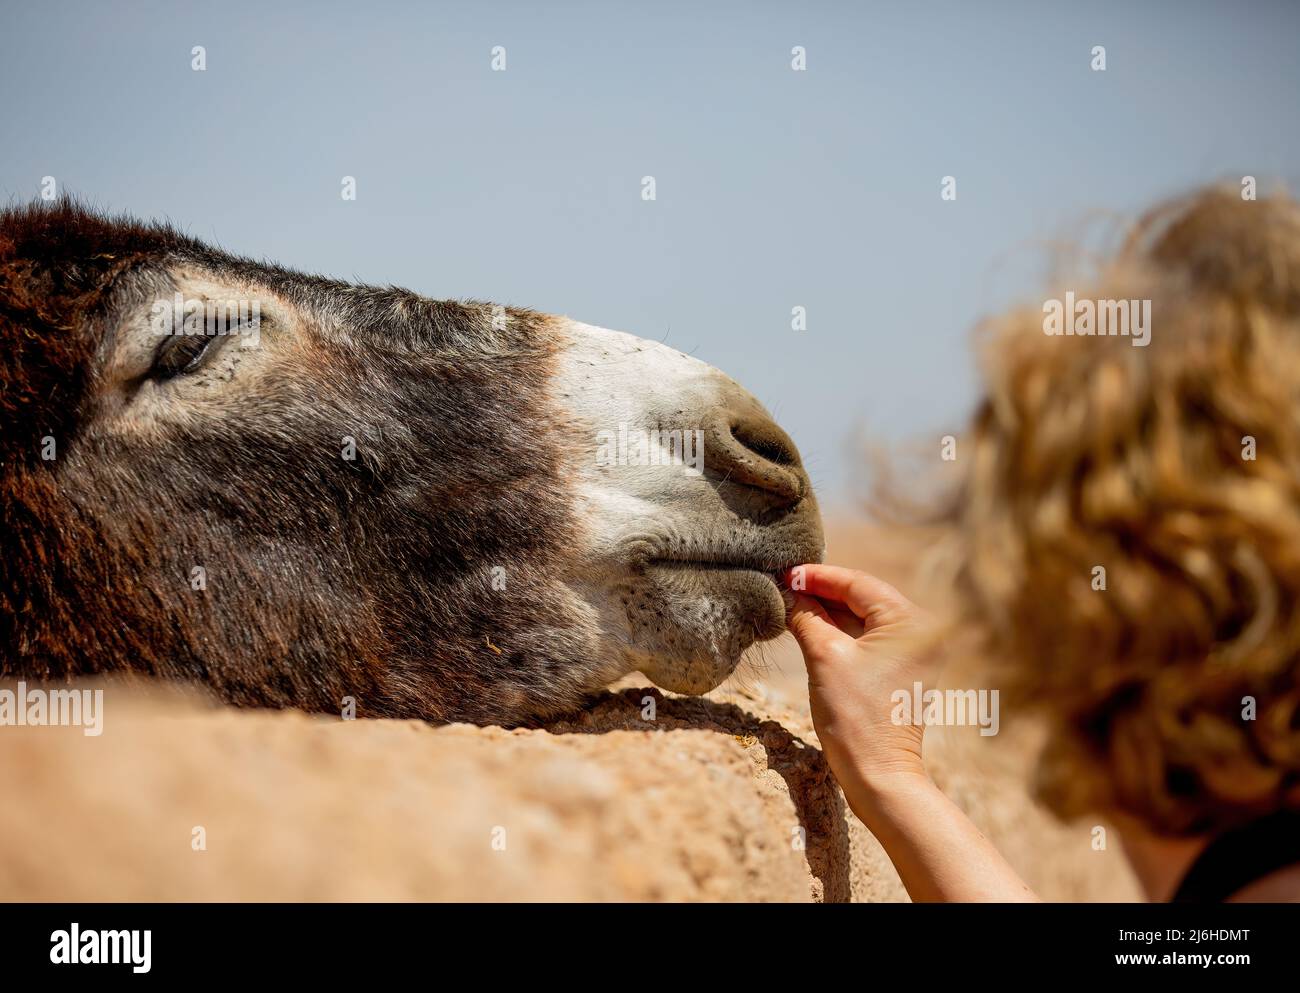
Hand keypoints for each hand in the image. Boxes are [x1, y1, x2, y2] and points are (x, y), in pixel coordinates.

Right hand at [784, 564, 939, 804]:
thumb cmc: (855, 716)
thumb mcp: (824, 657)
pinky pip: (866, 639)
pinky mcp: (901, 671)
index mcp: (911, 621)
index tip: (785, 571)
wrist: (879, 776)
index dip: (818, 575)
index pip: (857, 583)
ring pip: (862, 618)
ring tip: (790, 602)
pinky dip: (838, 632)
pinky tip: (809, 624)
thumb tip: (789, 592)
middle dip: (821, 591)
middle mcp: (920, 631)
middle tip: (782, 584)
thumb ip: (807, 616)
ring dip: (827, 611)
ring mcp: (913, 652)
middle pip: (861, 597)